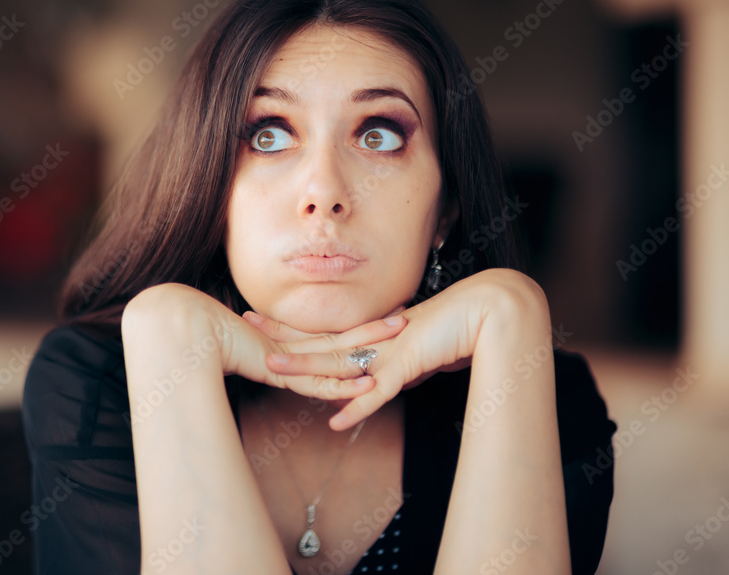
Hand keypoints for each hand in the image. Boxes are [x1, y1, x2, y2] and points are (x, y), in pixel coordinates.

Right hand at [123, 282, 409, 402]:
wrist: (182, 329)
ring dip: (370, 343)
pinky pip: (319, 380)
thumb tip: (246, 348)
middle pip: (340, 334)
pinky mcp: (280, 369)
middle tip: (403, 310)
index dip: (352, 327)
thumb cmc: (197, 334)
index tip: (376, 315)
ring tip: (401, 328)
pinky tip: (369, 384)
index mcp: (282, 340)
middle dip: (372, 325)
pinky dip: (343, 384)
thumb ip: (243, 350)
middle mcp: (289, 344)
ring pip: (338, 350)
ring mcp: (287, 355)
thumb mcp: (229, 347)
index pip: (325, 334)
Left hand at [248, 268, 549, 429]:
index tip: (261, 319)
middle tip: (245, 323)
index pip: (323, 332)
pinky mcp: (409, 365)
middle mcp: (374, 340)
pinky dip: (358, 407)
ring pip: (339, 362)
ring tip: (272, 369)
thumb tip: (386, 379)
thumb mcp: (417, 352)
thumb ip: (398, 366)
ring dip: (306, 367)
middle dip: (282, 335)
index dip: (291, 328)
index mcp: (373, 335)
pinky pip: (379, 392)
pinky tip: (337, 421)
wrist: (488, 313)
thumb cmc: (455, 330)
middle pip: (320, 340)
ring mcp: (389, 351)